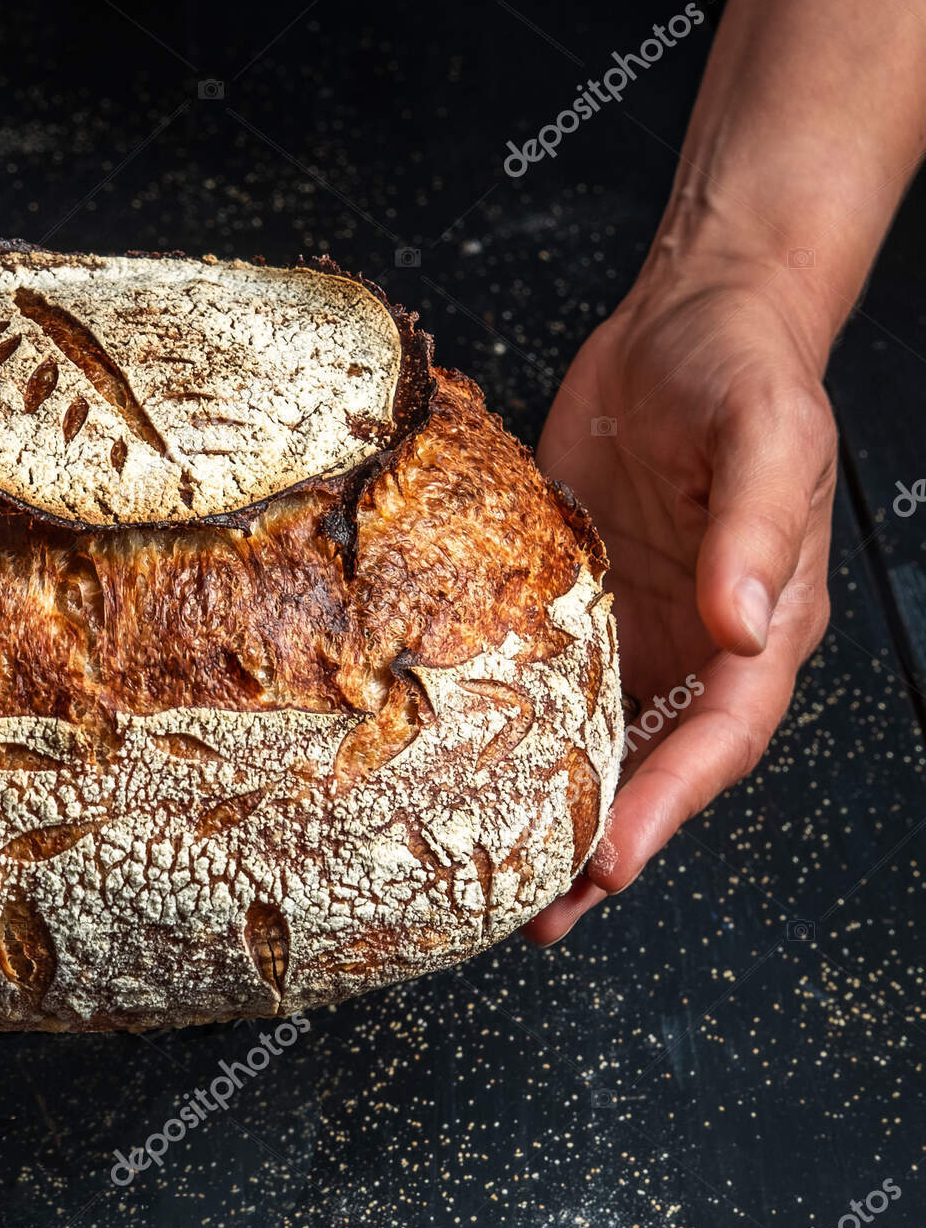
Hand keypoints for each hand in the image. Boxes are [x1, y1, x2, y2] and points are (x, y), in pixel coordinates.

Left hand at [525, 255, 837, 942]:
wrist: (686, 317)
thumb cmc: (748, 372)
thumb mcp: (765, 438)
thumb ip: (756, 533)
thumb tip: (745, 628)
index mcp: (762, 624)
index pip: (718, 738)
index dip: (669, 805)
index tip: (616, 862)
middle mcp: (694, 637)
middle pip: (651, 762)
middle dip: (602, 838)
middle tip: (540, 910)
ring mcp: (629, 618)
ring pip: (591, 731)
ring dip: (549, 800)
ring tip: (491, 867)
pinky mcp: (570, 590)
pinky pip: (541, 669)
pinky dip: (510, 721)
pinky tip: (462, 757)